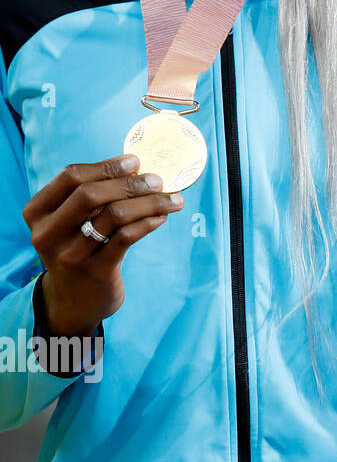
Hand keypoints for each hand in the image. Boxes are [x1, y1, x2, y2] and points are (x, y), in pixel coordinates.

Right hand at [22, 154, 182, 337]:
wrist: (75, 299)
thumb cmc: (79, 247)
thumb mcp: (71, 222)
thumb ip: (91, 197)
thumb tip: (136, 168)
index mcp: (38, 212)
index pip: (70, 177)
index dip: (105, 166)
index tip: (135, 161)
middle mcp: (48, 233)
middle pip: (91, 194)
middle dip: (129, 183)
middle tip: (158, 180)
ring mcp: (70, 254)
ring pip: (114, 215)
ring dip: (149, 202)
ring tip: (172, 199)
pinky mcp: (95, 270)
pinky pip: (126, 237)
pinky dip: (148, 222)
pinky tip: (162, 217)